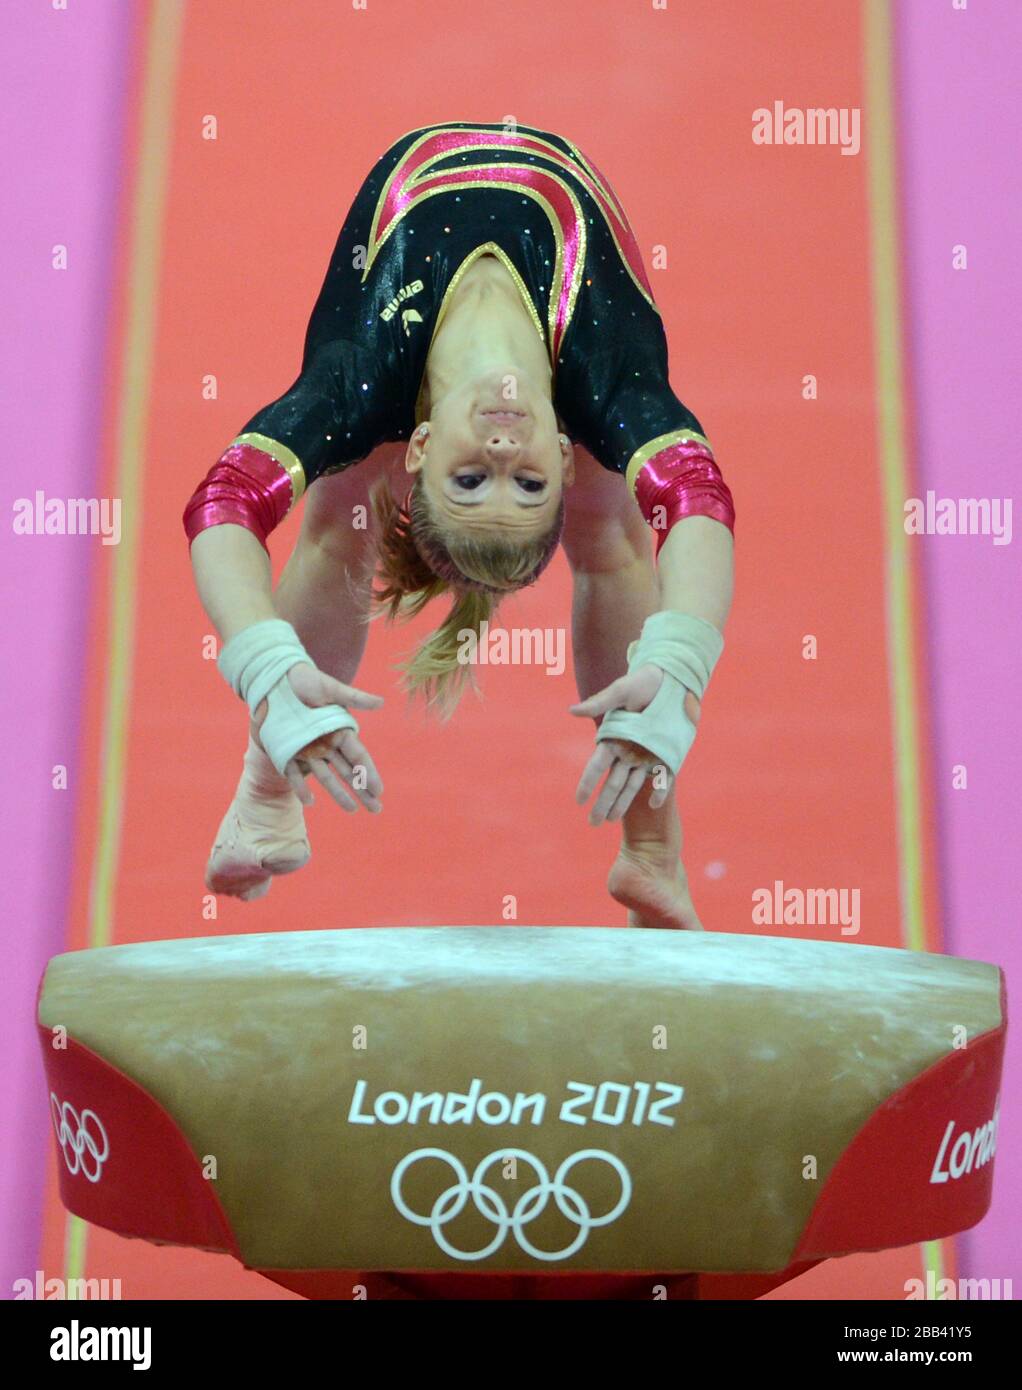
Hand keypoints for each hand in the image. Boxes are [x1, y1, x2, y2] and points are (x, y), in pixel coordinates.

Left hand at [253, 663, 384, 813]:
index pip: (359, 756)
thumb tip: (382, 703)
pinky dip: (302, 788)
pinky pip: (296, 775)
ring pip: (327, 777)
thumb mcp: (331, 689)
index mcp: (340, 730)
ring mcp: (307, 751)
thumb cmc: (305, 681)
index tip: (379, 790)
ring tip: (352, 810)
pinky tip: (310, 802)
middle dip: (363, 790)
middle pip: (348, 771)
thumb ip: (355, 698)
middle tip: (376, 808)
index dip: (369, 773)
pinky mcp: (287, 754)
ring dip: (339, 794)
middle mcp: (326, 744)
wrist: (274, 681)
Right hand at [569, 665, 700, 824]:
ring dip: (622, 803)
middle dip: (602, 803)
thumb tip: (571, 711)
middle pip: (612, 782)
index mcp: (614, 738)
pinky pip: (662, 779)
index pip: (596, 766)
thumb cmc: (642, 682)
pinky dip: (660, 792)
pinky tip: (655, 806)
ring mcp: (647, 756)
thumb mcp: (621, 691)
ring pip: (632, 785)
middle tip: (593, 823)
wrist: (671, 680)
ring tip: (610, 820)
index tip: (579, 800)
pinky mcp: (667, 756)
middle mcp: (628, 752)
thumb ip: (599, 703)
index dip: (588, 783)